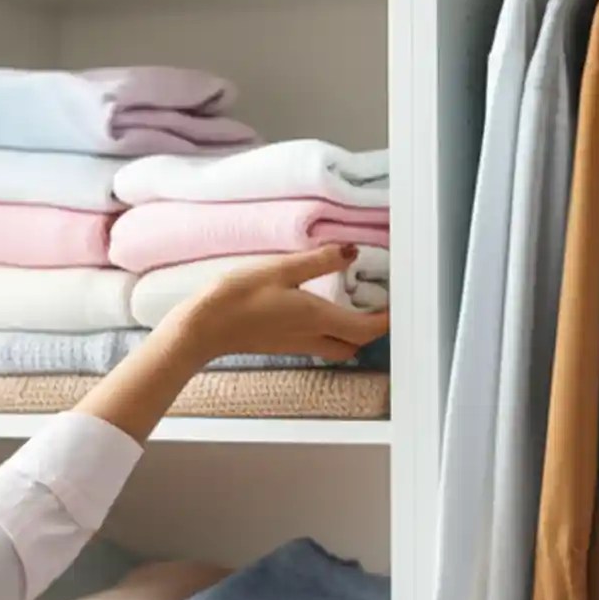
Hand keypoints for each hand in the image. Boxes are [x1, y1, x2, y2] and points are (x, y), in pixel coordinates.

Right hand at [166, 244, 389, 363]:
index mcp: (317, 318)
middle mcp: (311, 336)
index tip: (395, 304)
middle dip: (371, 330)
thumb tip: (352, 253)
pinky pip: (316, 343)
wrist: (203, 327)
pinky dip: (328, 331)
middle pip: (354, 344)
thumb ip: (319, 261)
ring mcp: (294, 344)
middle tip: (376, 305)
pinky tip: (318, 310)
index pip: (366, 329)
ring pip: (336, 346)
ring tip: (351, 306)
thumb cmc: (237, 297)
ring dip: (349, 333)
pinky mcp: (280, 344)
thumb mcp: (281, 269)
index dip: (385, 320)